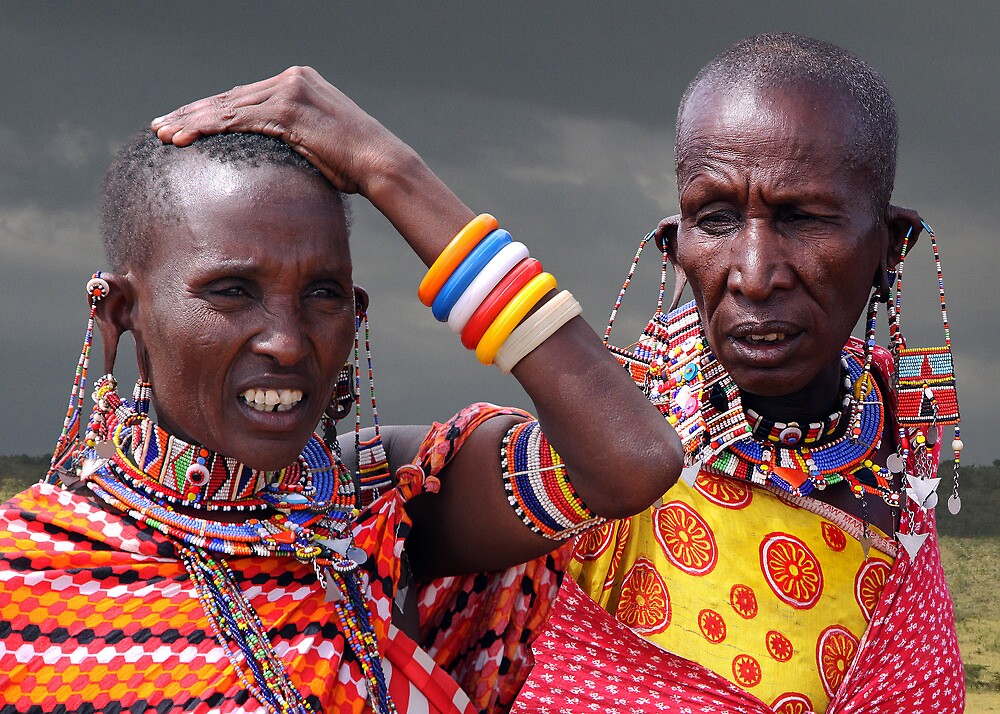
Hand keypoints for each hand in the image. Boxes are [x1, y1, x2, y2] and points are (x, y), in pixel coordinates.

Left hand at [151, 66, 410, 195]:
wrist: (380, 163)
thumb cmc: (356, 166)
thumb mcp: (319, 145)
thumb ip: (292, 139)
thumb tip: (271, 160)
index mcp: (299, 83)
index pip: (244, 97)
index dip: (211, 111)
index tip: (185, 123)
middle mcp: (292, 80)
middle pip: (230, 97)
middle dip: (193, 113)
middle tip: (163, 125)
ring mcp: (290, 91)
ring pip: (228, 106)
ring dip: (192, 121)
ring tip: (165, 133)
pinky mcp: (287, 108)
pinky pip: (237, 118)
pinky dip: (208, 127)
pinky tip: (185, 137)